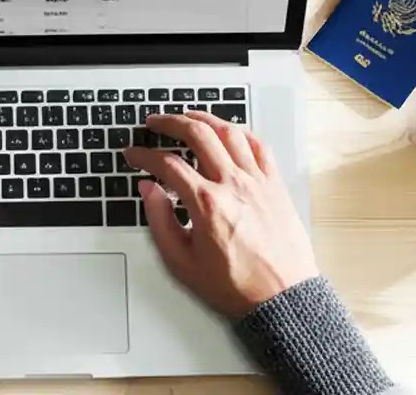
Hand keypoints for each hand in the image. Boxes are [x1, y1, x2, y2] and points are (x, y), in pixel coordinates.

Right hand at [126, 112, 318, 317]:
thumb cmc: (236, 285)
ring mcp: (257, 181)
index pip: (167, 164)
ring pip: (229, 132)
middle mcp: (233, 184)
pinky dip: (241, 132)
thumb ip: (160, 220)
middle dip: (170, 122)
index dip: (144, 155)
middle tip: (155, 122)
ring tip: (188, 117)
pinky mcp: (275, 185)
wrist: (281, 298)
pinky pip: (259, 146)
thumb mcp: (182, 261)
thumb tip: (148, 190)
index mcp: (206, 203)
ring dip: (204, 118)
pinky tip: (229, 131)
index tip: (134, 155)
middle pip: (197, 134)